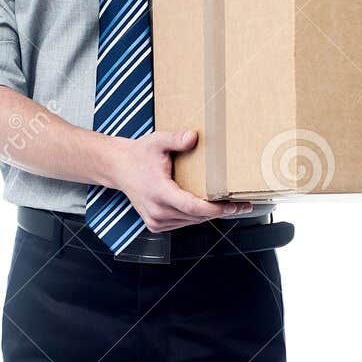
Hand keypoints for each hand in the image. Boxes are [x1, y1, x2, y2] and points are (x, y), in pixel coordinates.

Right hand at [104, 128, 253, 231]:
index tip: (233, 206)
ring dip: (209, 214)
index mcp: (158, 192)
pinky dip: (196, 216)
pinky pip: (183, 223)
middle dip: (220, 211)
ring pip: (191, 221)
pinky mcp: (156, 225)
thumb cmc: (139, 155)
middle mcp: (157, 211)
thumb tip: (194, 136)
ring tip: (229, 205)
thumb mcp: (157, 141)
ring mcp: (156, 220)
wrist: (119, 168)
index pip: (192, 207)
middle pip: (196, 216)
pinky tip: (206, 207)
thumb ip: (176, 139)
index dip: (215, 209)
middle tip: (243, 204)